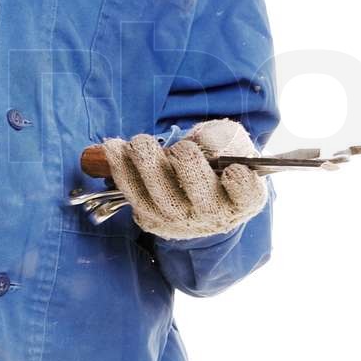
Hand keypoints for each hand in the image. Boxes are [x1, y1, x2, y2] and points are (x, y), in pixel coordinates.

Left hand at [98, 118, 267, 239]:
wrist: (195, 189)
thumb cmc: (219, 161)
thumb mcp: (232, 144)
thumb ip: (224, 139)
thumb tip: (203, 143)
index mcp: (242, 197)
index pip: (246, 194)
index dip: (240, 183)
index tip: (233, 169)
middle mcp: (213, 215)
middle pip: (200, 199)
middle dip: (189, 170)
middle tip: (182, 149)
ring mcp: (180, 221)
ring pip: (162, 199)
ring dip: (148, 167)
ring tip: (141, 143)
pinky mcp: (151, 217)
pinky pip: (133, 195)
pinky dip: (121, 169)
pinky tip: (114, 147)